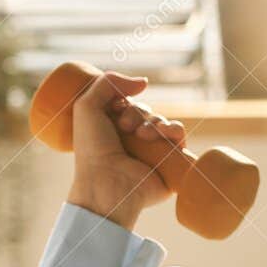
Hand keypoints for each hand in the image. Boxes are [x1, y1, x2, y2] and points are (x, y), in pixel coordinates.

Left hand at [66, 71, 187, 229]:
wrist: (107, 184)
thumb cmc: (92, 151)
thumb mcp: (86, 107)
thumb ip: (108, 83)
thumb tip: (144, 82)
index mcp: (113, 130)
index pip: (129, 104)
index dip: (125, 101)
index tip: (114, 110)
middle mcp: (133, 141)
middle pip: (146, 111)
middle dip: (138, 113)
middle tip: (125, 128)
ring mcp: (152, 151)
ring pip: (163, 121)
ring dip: (154, 122)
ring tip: (141, 136)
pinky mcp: (170, 161)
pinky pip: (180, 135)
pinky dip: (173, 129)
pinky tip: (160, 135)